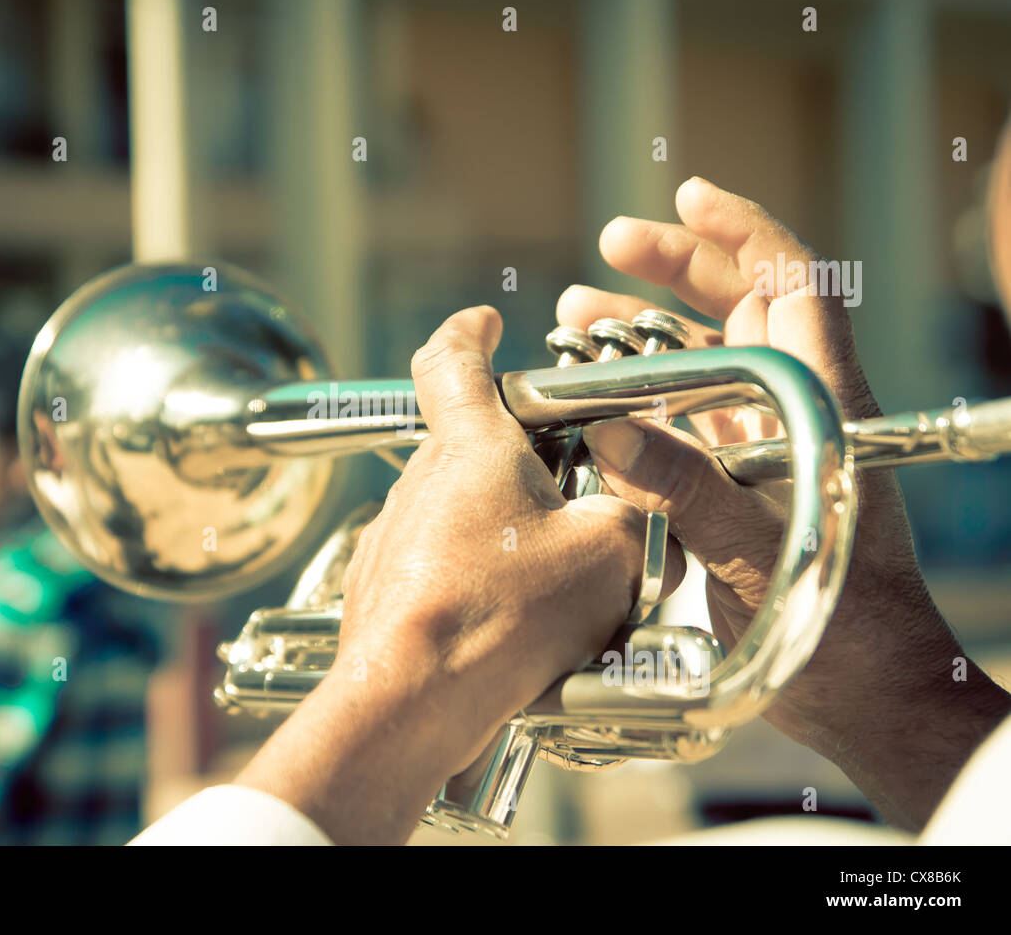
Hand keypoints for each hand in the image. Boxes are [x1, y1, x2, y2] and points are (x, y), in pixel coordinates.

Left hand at [235, 306, 683, 843]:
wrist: (412, 702)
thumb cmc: (499, 618)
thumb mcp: (608, 556)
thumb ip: (635, 517)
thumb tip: (640, 523)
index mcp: (469, 445)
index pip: (452, 358)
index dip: (470, 331)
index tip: (485, 322)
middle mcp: (421, 480)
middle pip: (473, 447)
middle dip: (524, 465)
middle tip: (573, 498)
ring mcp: (396, 536)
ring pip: (461, 514)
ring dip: (505, 532)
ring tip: (553, 586)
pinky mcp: (386, 589)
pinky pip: (443, 568)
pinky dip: (478, 581)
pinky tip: (512, 629)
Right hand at [571, 177, 1010, 829]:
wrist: (863, 689)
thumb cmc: (840, 622)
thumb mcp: (759, 551)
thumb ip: (689, 489)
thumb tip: (611, 433)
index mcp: (820, 403)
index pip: (793, 285)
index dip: (743, 232)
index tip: (687, 197)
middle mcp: (793, 409)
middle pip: (740, 307)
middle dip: (675, 269)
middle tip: (607, 247)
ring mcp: (765, 443)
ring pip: (704, 360)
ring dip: (644, 333)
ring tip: (576, 318)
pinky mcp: (739, 481)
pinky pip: (683, 417)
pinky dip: (638, 396)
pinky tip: (593, 396)